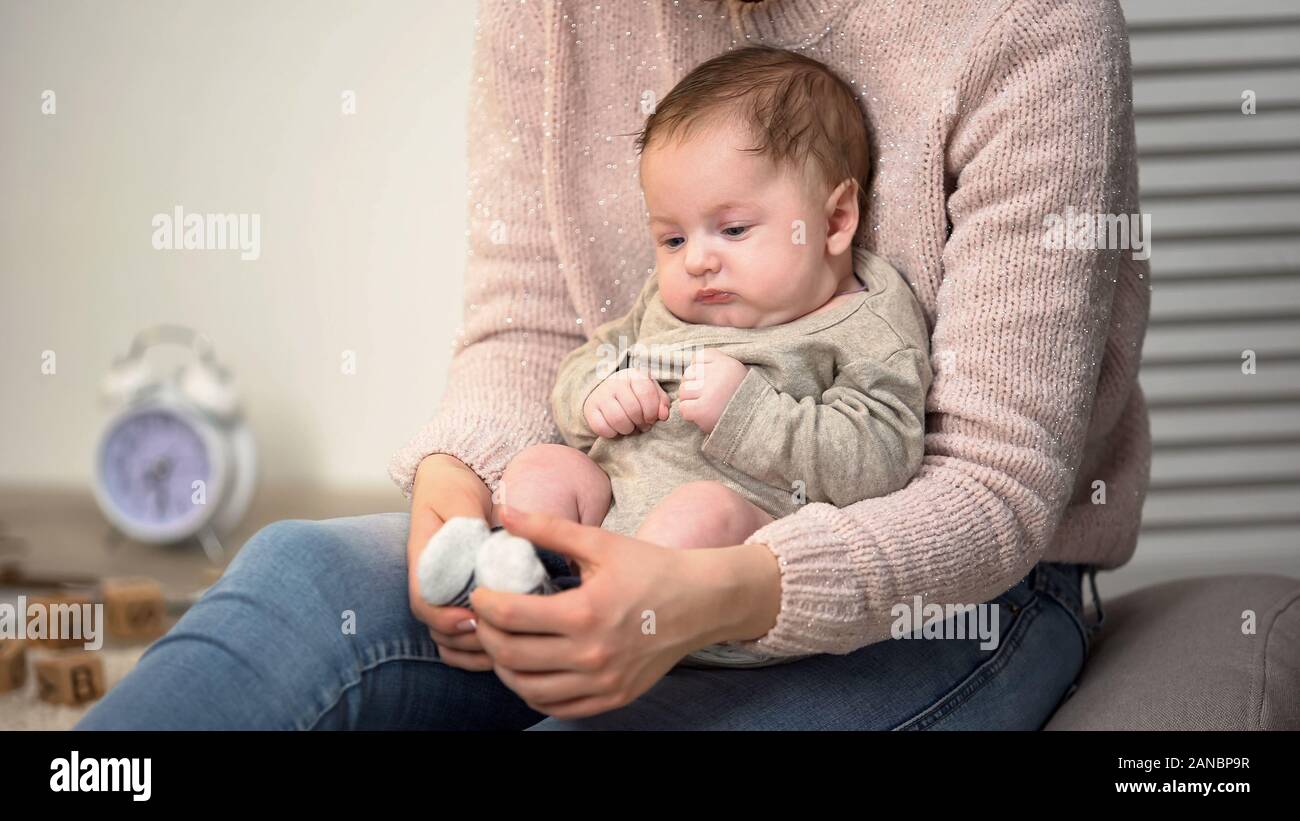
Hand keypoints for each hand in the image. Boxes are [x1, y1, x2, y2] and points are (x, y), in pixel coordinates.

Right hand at [405, 453, 495, 670]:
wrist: (453, 479)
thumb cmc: (453, 488)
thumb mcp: (460, 501)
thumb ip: (467, 527)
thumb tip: (481, 553)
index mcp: (423, 561)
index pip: (423, 602)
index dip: (445, 618)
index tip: (473, 617)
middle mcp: (429, 583)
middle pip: (436, 629)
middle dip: (466, 638)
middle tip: (500, 633)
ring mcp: (443, 593)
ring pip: (448, 639)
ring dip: (473, 648)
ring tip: (506, 640)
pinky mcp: (459, 598)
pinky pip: (459, 637)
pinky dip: (476, 650)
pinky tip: (501, 647)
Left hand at [470, 504, 779, 719]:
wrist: (703, 603)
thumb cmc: (652, 568)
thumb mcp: (601, 543)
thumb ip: (549, 528)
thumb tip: (504, 512)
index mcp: (587, 612)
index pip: (513, 616)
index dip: (485, 605)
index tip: (480, 594)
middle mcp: (592, 654)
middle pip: (513, 657)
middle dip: (487, 636)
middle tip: (485, 619)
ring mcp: (603, 682)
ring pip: (529, 689)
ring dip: (505, 668)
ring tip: (502, 644)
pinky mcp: (614, 697)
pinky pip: (558, 707)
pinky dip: (534, 692)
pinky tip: (530, 671)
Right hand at [582, 367, 669, 438]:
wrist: (605, 392)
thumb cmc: (635, 395)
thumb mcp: (651, 393)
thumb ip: (662, 402)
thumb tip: (663, 415)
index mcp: (634, 375)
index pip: (646, 393)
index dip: (652, 411)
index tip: (651, 419)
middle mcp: (616, 382)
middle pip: (633, 410)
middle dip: (641, 423)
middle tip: (641, 425)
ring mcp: (601, 395)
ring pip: (618, 420)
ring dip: (627, 429)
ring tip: (630, 427)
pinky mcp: (590, 409)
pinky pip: (602, 427)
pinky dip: (611, 433)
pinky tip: (615, 428)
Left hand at [678, 349, 746, 433]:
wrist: (754, 423)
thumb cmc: (741, 400)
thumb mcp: (735, 375)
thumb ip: (716, 365)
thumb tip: (690, 362)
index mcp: (727, 364)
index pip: (698, 358)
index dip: (700, 371)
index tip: (711, 383)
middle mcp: (719, 374)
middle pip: (689, 374)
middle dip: (694, 388)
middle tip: (710, 399)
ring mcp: (710, 392)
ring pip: (684, 391)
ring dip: (691, 401)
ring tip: (707, 408)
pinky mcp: (703, 410)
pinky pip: (684, 408)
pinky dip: (690, 414)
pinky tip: (703, 417)